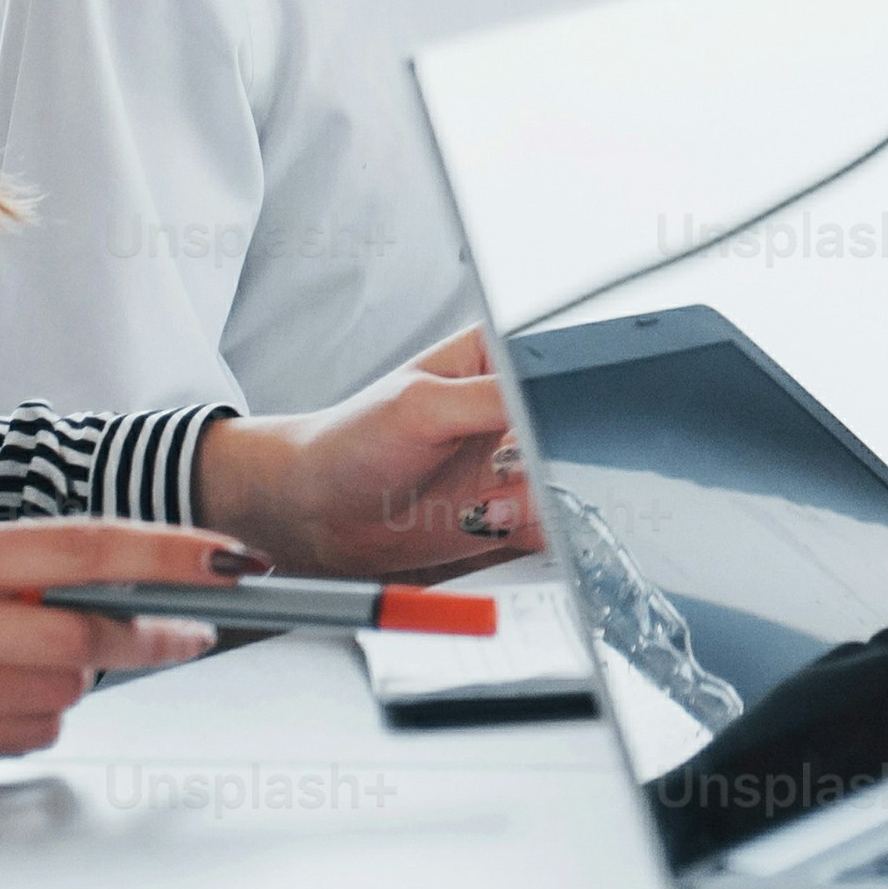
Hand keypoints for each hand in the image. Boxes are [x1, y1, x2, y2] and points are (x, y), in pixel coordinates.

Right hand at [0, 521, 235, 777]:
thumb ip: (37, 568)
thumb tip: (145, 586)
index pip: (83, 548)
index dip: (167, 556)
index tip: (228, 562)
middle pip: (83, 638)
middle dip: (148, 637)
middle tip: (185, 633)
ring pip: (62, 697)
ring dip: (74, 685)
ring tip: (27, 666)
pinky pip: (26, 740)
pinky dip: (32, 723)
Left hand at [198, 326, 535, 575]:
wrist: (318, 513)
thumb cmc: (351, 441)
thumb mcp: (422, 406)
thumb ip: (491, 399)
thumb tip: (547, 400)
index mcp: (497, 360)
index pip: (556, 369)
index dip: (559, 398)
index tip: (533, 426)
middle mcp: (513, 410)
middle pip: (569, 430)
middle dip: (550, 456)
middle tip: (511, 468)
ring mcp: (515, 463)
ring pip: (567, 479)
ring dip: (535, 497)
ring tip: (488, 504)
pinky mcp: (511, 512)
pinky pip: (551, 523)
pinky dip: (530, 528)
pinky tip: (486, 521)